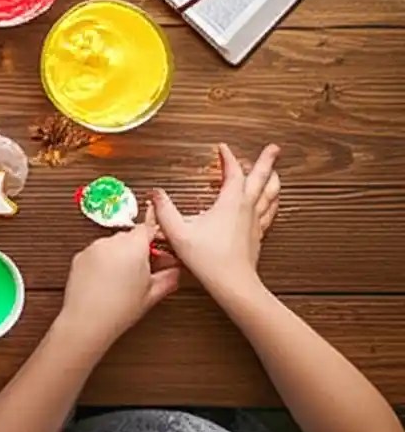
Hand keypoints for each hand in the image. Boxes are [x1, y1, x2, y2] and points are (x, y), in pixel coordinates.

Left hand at [59, 213, 180, 350]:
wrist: (87, 321)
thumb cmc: (119, 309)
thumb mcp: (152, 294)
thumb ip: (169, 277)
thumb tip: (175, 271)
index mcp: (133, 246)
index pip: (148, 229)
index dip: (156, 239)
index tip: (159, 252)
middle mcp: (111, 242)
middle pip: (130, 237)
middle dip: (138, 250)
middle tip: (145, 270)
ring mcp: (93, 248)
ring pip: (113, 244)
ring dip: (120, 255)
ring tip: (123, 280)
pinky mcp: (80, 256)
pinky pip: (97, 253)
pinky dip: (103, 261)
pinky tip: (107, 281)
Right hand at [154, 143, 280, 293]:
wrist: (233, 283)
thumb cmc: (209, 259)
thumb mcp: (179, 232)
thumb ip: (165, 211)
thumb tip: (155, 194)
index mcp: (230, 203)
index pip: (233, 172)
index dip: (228, 157)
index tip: (222, 148)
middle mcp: (246, 208)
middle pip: (262, 178)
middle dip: (267, 161)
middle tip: (273, 148)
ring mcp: (255, 221)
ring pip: (271, 194)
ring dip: (273, 179)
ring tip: (275, 171)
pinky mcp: (257, 234)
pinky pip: (270, 212)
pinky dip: (272, 201)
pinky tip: (272, 202)